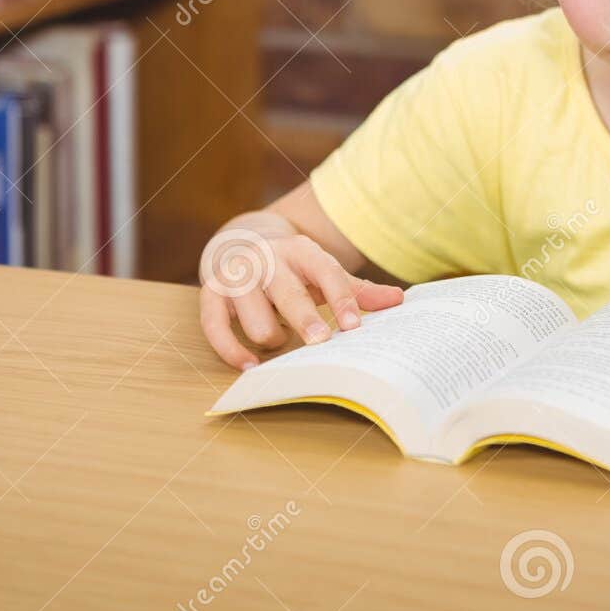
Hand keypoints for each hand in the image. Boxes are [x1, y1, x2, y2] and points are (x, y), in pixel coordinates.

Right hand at [199, 228, 403, 369]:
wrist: (243, 245)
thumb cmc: (294, 270)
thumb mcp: (323, 272)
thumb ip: (356, 290)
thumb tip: (398, 300)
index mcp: (301, 250)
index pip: (325, 273)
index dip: (341, 300)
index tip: (355, 327)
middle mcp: (267, 258)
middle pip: (288, 294)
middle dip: (305, 320)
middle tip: (320, 343)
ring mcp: (237, 275)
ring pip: (256, 320)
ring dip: (273, 338)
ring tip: (280, 337)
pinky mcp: (212, 293)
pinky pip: (215, 328)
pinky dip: (233, 350)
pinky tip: (250, 365)